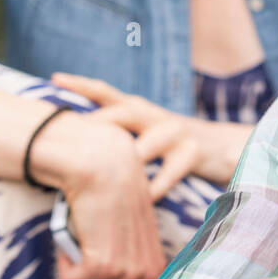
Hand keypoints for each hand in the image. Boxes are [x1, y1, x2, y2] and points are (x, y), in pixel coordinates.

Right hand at [28, 112, 167, 278]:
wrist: (104, 167)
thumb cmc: (109, 204)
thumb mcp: (128, 244)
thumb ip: (127, 275)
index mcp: (157, 276)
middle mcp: (148, 276)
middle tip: (89, 265)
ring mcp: (128, 271)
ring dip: (76, 278)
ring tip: (86, 246)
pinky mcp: (104, 264)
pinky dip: (64, 262)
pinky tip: (79, 236)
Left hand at [52, 73, 253, 198]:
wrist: (221, 148)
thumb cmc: (166, 145)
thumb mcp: (140, 131)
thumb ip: (112, 133)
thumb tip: (69, 135)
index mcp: (137, 109)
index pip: (106, 93)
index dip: (82, 85)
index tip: (56, 78)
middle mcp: (154, 115)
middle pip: (125, 113)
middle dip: (101, 123)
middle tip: (79, 134)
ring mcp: (176, 132)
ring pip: (149, 146)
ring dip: (133, 159)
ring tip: (111, 174)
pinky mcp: (195, 152)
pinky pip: (172, 171)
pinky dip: (157, 187)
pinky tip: (145, 200)